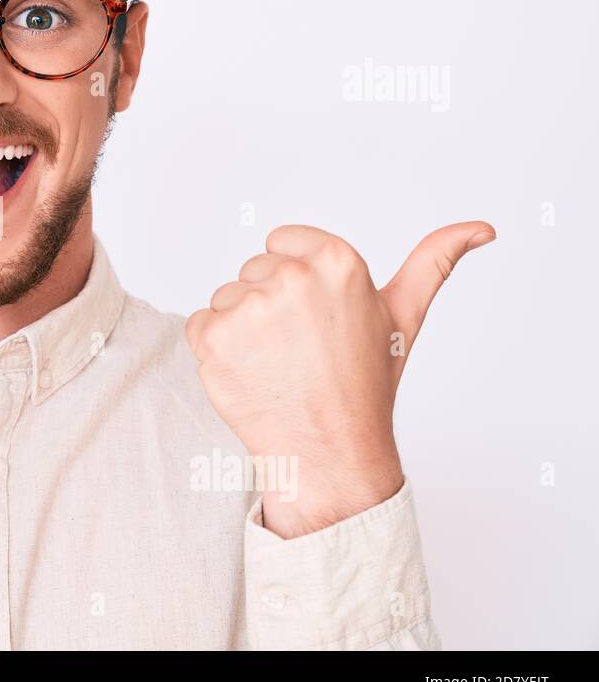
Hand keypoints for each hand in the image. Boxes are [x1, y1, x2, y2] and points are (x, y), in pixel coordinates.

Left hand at [185, 221, 494, 537]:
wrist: (330, 452)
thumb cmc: (364, 384)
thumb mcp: (403, 316)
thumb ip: (434, 262)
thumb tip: (481, 229)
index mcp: (337, 261)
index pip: (281, 242)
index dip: (293, 279)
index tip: (314, 316)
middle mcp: (292, 278)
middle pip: (252, 270)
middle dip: (269, 304)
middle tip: (299, 348)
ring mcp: (250, 309)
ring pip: (226, 298)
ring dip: (241, 329)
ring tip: (277, 363)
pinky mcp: (214, 338)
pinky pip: (200, 325)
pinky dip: (215, 350)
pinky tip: (250, 374)